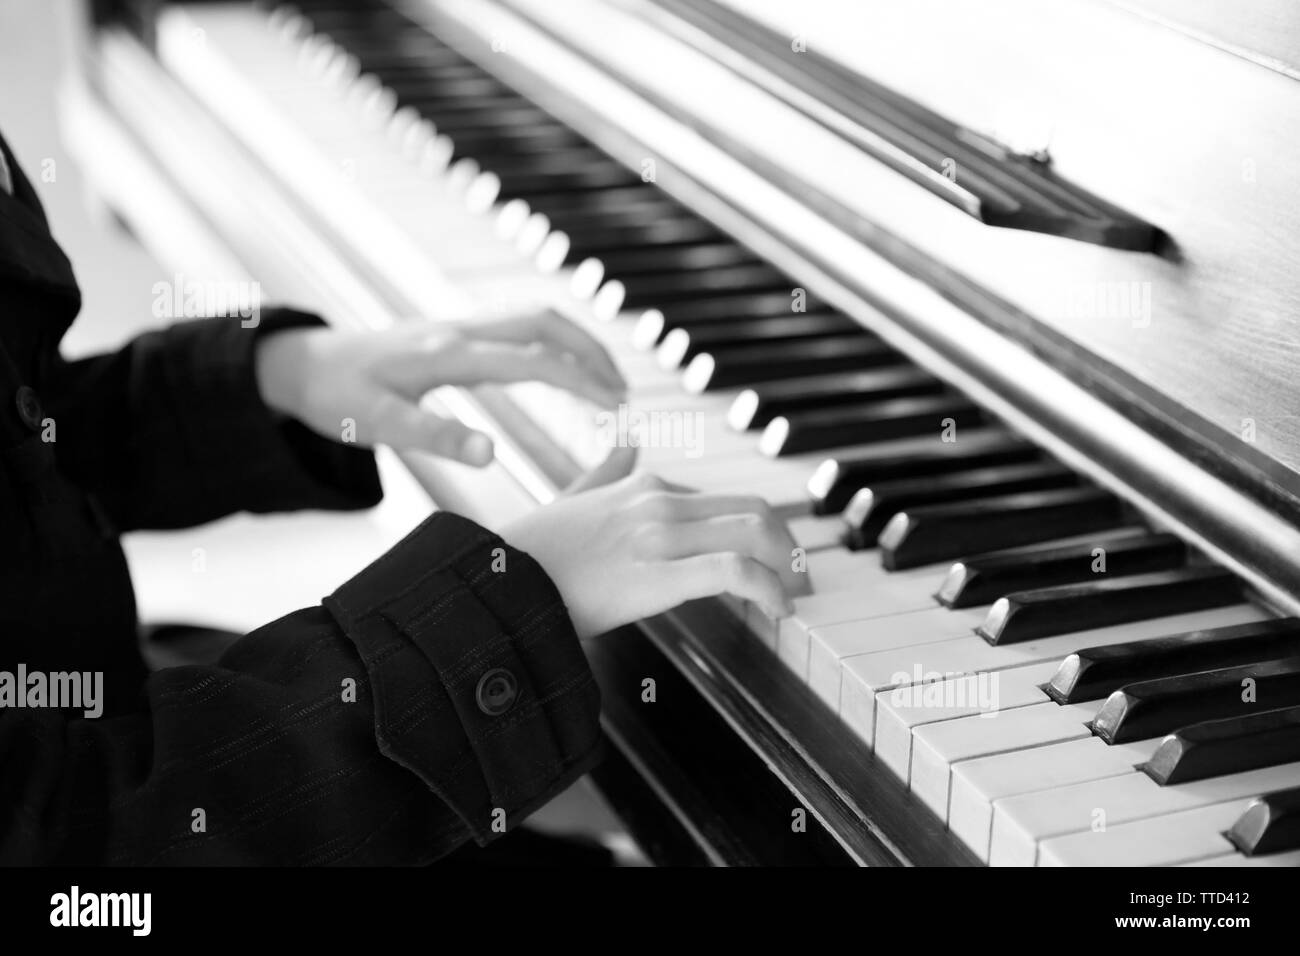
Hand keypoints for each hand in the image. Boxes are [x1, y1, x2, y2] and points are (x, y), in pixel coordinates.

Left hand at [253, 311, 625, 464]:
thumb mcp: (379, 426)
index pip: (534, 360)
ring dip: (577, 344)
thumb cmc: (338, 398)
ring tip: (606, 382)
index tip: (617, 405)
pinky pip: (518, 327)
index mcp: (449, 355)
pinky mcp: (456, 333)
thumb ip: (437, 439)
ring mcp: (459, 327)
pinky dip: (554, 343)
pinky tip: (563, 368)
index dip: (582, 380)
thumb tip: (492, 456)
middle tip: (624, 392)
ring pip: (536, 319)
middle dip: (593, 353)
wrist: (304, 364)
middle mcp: (461, 331)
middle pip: (547, 322)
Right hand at [501, 467, 812, 638]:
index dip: (762, 533)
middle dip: (789, 547)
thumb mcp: (572, 499)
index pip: (726, 501)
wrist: (494, 583)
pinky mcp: (655, 575)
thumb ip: (605, 471)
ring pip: (754, 534)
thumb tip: (629, 443)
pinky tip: (776, 612)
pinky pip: (734, 573)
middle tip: (798, 581)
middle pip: (756, 510)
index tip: (774, 563)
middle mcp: (657, 501)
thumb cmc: (531, 553)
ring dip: (787, 569)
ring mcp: (658, 535)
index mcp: (642, 485)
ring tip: (792, 599)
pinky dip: (769, 590)